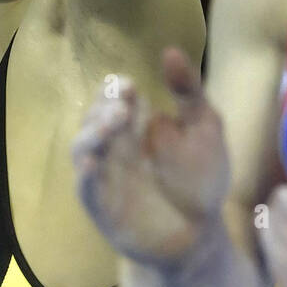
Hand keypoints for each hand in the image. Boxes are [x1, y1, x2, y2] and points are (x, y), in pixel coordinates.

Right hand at [72, 48, 230, 266]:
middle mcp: (113, 146)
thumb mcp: (203, 128)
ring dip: (92, 134)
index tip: (133, 88)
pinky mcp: (102, 207)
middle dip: (104, 109)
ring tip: (111, 125)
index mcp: (134, 124)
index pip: (113, 96)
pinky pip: (86, 190)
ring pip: (83, 148)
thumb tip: (169, 50)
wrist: (199, 235)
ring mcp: (104, 176)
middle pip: (94, 118)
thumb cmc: (199, 179)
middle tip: (124, 108)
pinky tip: (91, 165)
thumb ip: (188, 92)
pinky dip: (85, 176)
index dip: (118, 90)